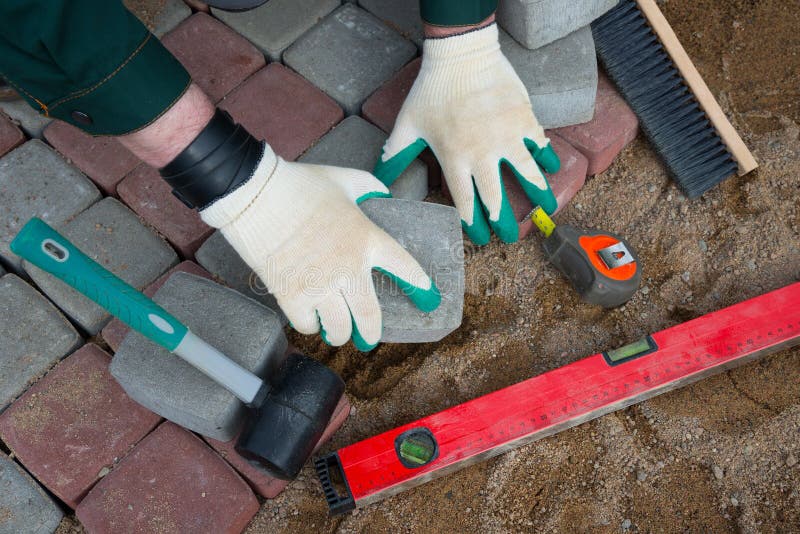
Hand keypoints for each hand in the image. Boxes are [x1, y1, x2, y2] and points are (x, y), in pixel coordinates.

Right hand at [199, 145, 440, 350]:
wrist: (256, 194)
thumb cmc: (300, 184)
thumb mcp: (345, 179)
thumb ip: (368, 188)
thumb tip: (381, 194)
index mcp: (367, 239)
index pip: (404, 267)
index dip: (419, 286)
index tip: (428, 298)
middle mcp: (349, 269)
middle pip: (370, 317)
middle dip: (372, 333)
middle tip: (370, 339)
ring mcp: (320, 285)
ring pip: (339, 328)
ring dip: (341, 334)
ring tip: (338, 334)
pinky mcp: (291, 295)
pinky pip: (308, 325)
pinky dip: (311, 326)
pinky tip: (311, 321)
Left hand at [374, 23, 559, 244]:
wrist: (461, 54)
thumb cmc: (432, 90)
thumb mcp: (407, 125)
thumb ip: (396, 155)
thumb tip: (379, 178)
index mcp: (454, 159)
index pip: (464, 201)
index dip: (472, 223)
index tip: (479, 236)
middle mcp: (483, 154)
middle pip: (496, 197)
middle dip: (503, 222)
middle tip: (511, 237)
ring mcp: (507, 137)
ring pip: (526, 173)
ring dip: (537, 194)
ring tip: (545, 209)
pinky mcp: (523, 119)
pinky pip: (539, 143)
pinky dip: (546, 157)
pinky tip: (552, 168)